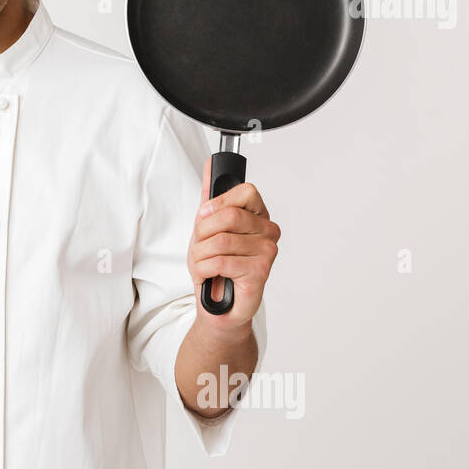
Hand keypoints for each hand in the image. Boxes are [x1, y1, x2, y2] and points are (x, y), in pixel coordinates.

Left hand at [188, 155, 280, 334]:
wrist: (217, 305)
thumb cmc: (214, 267)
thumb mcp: (205, 227)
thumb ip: (209, 196)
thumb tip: (210, 163)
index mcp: (257, 216)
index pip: (246, 191)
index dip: (219, 204)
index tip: (204, 217)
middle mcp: (268, 231)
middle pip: (229, 216)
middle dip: (202, 234)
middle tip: (201, 247)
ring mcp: (267, 251)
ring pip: (220, 241)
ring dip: (200, 256)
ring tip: (205, 265)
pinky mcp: (260, 272)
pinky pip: (221, 261)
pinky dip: (204, 270)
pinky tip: (209, 276)